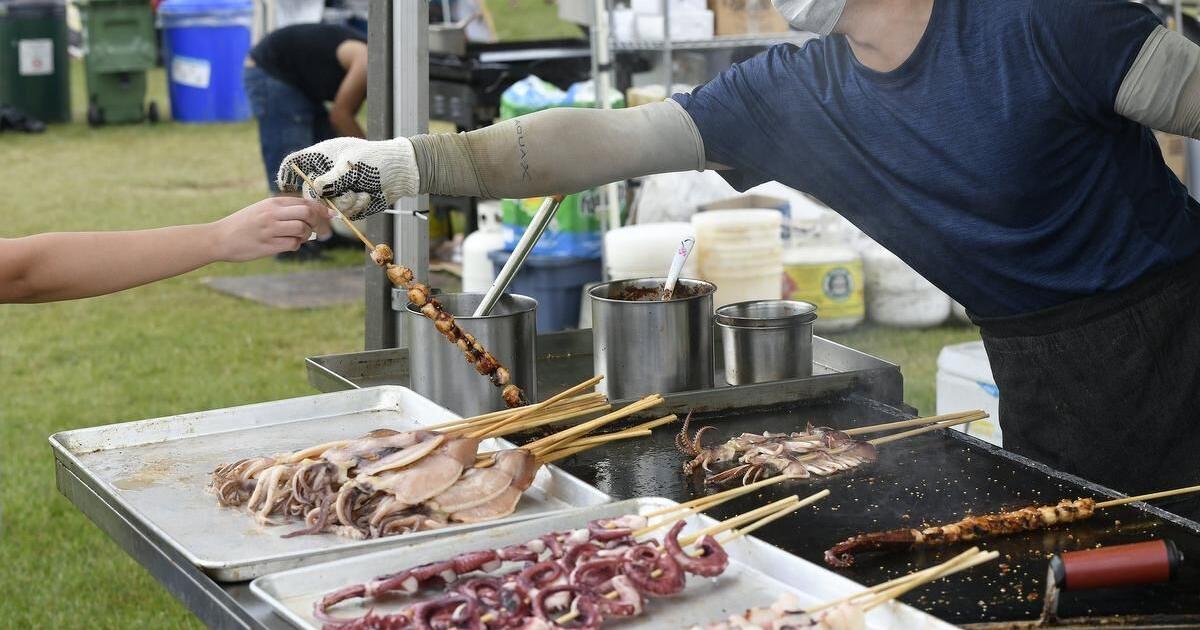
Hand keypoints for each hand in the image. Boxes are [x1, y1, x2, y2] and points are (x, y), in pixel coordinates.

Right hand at [209, 197, 331, 261]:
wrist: (219, 238)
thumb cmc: (244, 224)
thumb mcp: (262, 209)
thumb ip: (284, 210)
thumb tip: (313, 214)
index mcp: (273, 203)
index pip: (305, 202)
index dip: (323, 210)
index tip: (333, 216)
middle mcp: (272, 214)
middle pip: (307, 213)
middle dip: (319, 222)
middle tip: (321, 231)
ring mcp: (270, 230)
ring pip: (302, 230)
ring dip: (306, 236)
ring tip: (298, 238)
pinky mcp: (267, 245)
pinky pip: (292, 245)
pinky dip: (295, 245)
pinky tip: (287, 244)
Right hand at [276, 137, 418, 219]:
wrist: (400, 173)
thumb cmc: (377, 160)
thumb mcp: (352, 165)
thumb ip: (333, 178)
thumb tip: (315, 190)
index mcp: (323, 157)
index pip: (295, 162)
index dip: (286, 173)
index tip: (286, 186)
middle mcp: (327, 175)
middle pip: (308, 192)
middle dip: (319, 199)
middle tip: (332, 199)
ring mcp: (337, 190)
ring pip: (326, 206)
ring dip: (344, 202)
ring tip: (360, 192)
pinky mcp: (348, 204)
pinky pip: (344, 212)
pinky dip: (356, 205)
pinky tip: (367, 196)